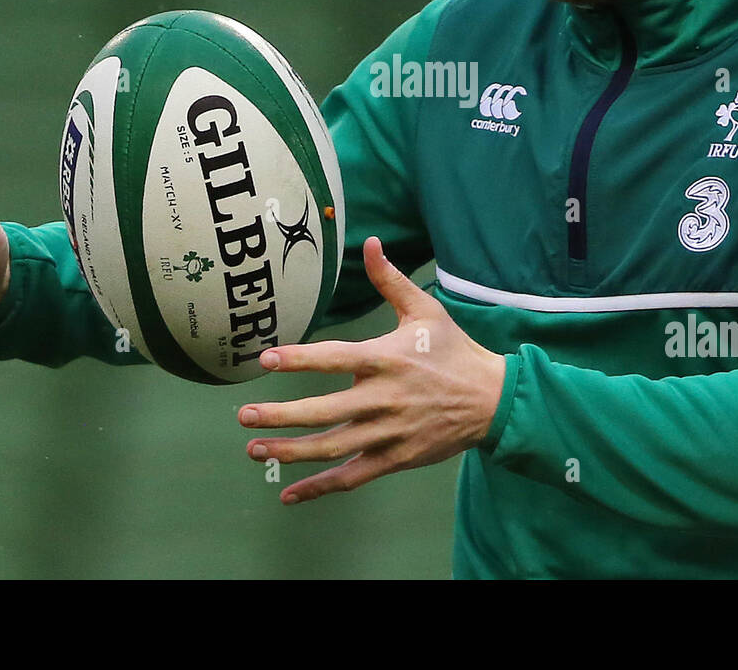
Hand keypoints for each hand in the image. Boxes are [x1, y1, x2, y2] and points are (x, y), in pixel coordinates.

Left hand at [239, 236, 506, 502]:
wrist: (492, 400)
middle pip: (325, 411)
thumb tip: (369, 243)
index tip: (266, 359)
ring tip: (255, 449)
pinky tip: (288, 494)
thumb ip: (390, 280)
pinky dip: (320, 488)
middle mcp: (384, 397)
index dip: (300, 359)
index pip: (336, 358)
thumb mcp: (425, 310)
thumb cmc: (453, 351)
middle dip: (281, 416)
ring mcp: (389, 432)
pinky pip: (352, 476)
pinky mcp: (396, 458)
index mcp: (387, 358)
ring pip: (333, 447)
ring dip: (291, 452)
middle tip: (244, 416)